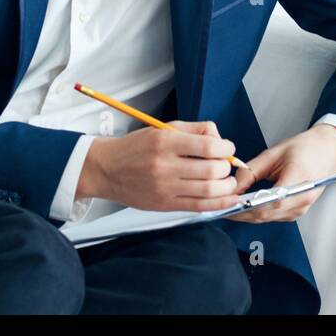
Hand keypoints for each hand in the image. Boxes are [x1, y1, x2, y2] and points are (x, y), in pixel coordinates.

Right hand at [78, 120, 241, 212]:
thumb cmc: (137, 148)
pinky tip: (228, 198)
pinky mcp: (165, 204)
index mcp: (165, 142)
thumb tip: (220, 139)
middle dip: (226, 167)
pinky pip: (198, 207)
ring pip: (208, 190)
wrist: (107, 169)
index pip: (208, 146)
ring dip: (227, 186)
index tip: (228, 148)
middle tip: (226, 164)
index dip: (226, 148)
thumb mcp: (163, 129)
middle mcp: (165, 166)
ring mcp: (165, 188)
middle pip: (211, 170)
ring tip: (228, 181)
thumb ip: (194, 130)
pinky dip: (218, 204)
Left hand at [226, 124, 335, 222]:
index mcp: (299, 178)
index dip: (246, 206)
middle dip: (240, 213)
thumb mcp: (274, 153)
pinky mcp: (298, 212)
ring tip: (227, 207)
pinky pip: (273, 217)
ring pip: (267, 218)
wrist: (328, 152)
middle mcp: (302, 198)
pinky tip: (244, 208)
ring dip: (246, 215)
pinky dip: (257, 214)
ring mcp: (301, 208)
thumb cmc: (304, 148)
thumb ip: (251, 171)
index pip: (269, 201)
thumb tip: (231, 187)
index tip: (226, 202)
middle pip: (265, 214)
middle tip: (219, 207)